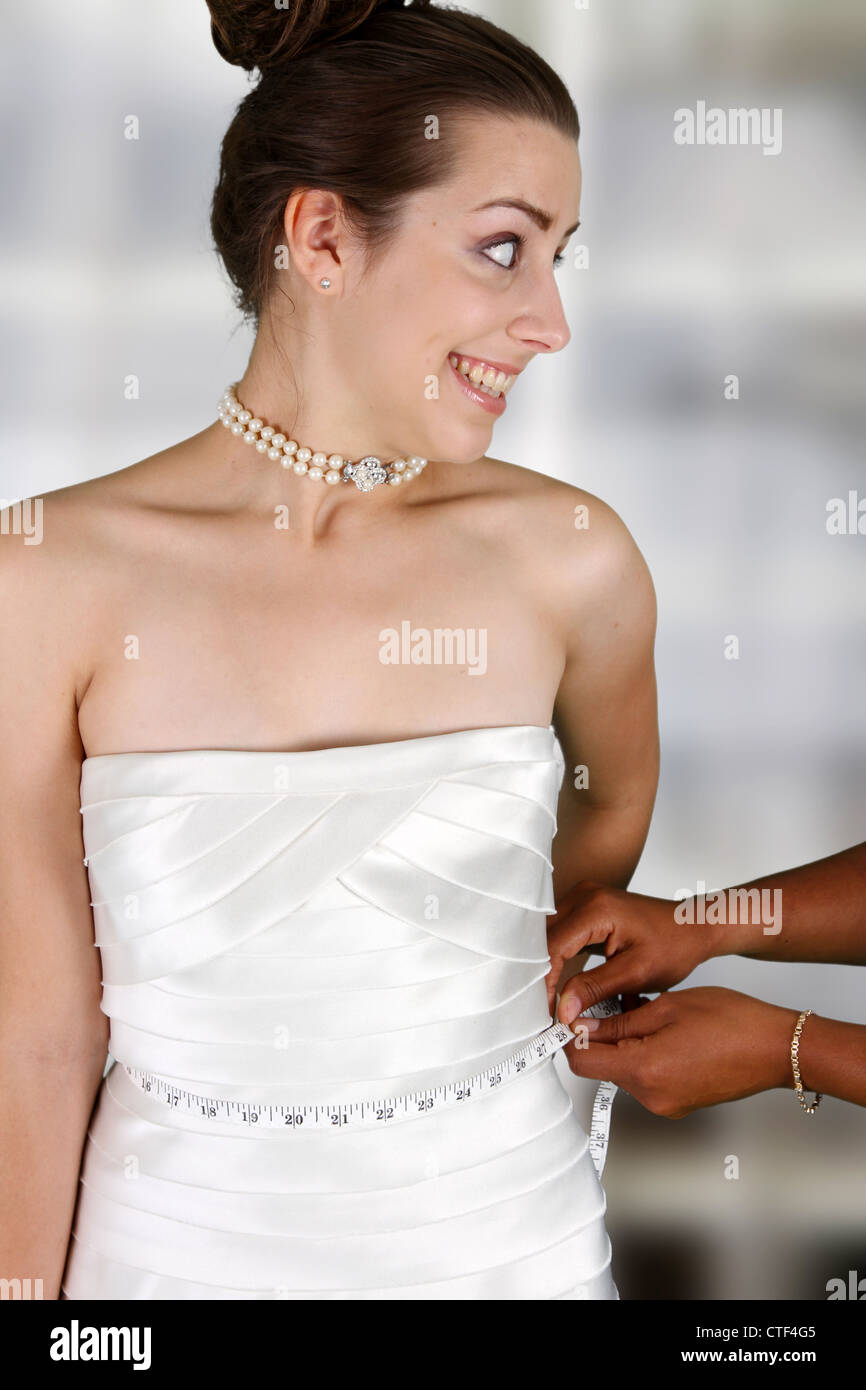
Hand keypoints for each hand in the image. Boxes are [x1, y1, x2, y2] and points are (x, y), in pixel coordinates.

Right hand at [545, 880, 715, 1020]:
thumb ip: (595, 988)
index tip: (544, 1014)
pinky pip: (560, 933)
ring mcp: (583, 898)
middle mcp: (584, 896)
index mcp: (596, 909)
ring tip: (545, 1000)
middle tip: (539, 1011)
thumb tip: (562, 1010)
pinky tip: (556, 982)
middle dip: (537, 976)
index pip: (551, 948)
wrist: (693, 927)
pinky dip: (555, 958)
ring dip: (544, 967)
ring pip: (547, 936)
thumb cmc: (674, 945)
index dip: (543, 984)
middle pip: (542, 939)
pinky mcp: (585, 908)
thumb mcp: (636, 973)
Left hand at [564, 986, 799, 1116]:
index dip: (571, 1037)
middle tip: (620, 1002)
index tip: (573, 1015)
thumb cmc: (732, 1022)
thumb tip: (582, 1026)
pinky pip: (648, 1078)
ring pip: (626, 1070)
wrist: (777, 1048)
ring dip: (627, 1042)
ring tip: (650, 1012)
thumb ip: (619, 1021)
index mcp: (644, 1070)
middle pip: (603, 1066)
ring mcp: (667, 1104)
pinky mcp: (680, 1103)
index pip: (581, 1062)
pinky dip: (647, 1054)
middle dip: (604, 1035)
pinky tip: (667, 1031)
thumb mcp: (666, 1007)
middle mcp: (652, 1097)